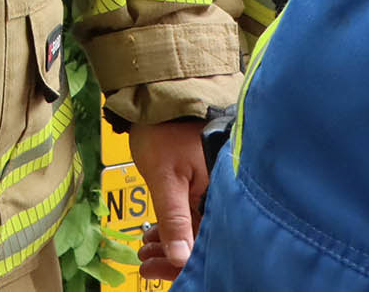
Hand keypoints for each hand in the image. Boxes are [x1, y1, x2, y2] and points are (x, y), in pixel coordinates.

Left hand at [130, 117, 209, 280]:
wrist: (160, 97)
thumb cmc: (164, 131)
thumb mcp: (165, 179)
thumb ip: (173, 219)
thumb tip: (179, 258)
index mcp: (221, 195)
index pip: (206, 243)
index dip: (180, 263)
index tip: (155, 271)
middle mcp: (223, 195)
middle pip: (202, 239)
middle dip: (172, 256)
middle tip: (145, 261)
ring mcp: (214, 189)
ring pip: (196, 229)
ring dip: (171, 243)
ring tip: (146, 250)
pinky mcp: (204, 184)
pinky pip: (193, 214)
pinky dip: (175, 227)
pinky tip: (157, 234)